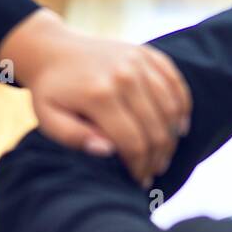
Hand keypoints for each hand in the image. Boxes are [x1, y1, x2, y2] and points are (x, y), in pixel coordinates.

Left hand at [0, 10, 192, 186]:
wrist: (53, 50)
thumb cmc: (52, 92)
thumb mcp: (49, 119)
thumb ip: (74, 137)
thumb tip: (108, 151)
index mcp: (100, 95)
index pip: (133, 142)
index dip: (140, 167)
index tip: (139, 180)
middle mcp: (124, 75)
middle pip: (156, 128)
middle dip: (157, 157)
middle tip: (152, 172)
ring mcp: (139, 61)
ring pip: (171, 108)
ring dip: (172, 137)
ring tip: (164, 154)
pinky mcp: (147, 53)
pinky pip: (176, 82)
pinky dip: (183, 106)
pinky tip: (179, 126)